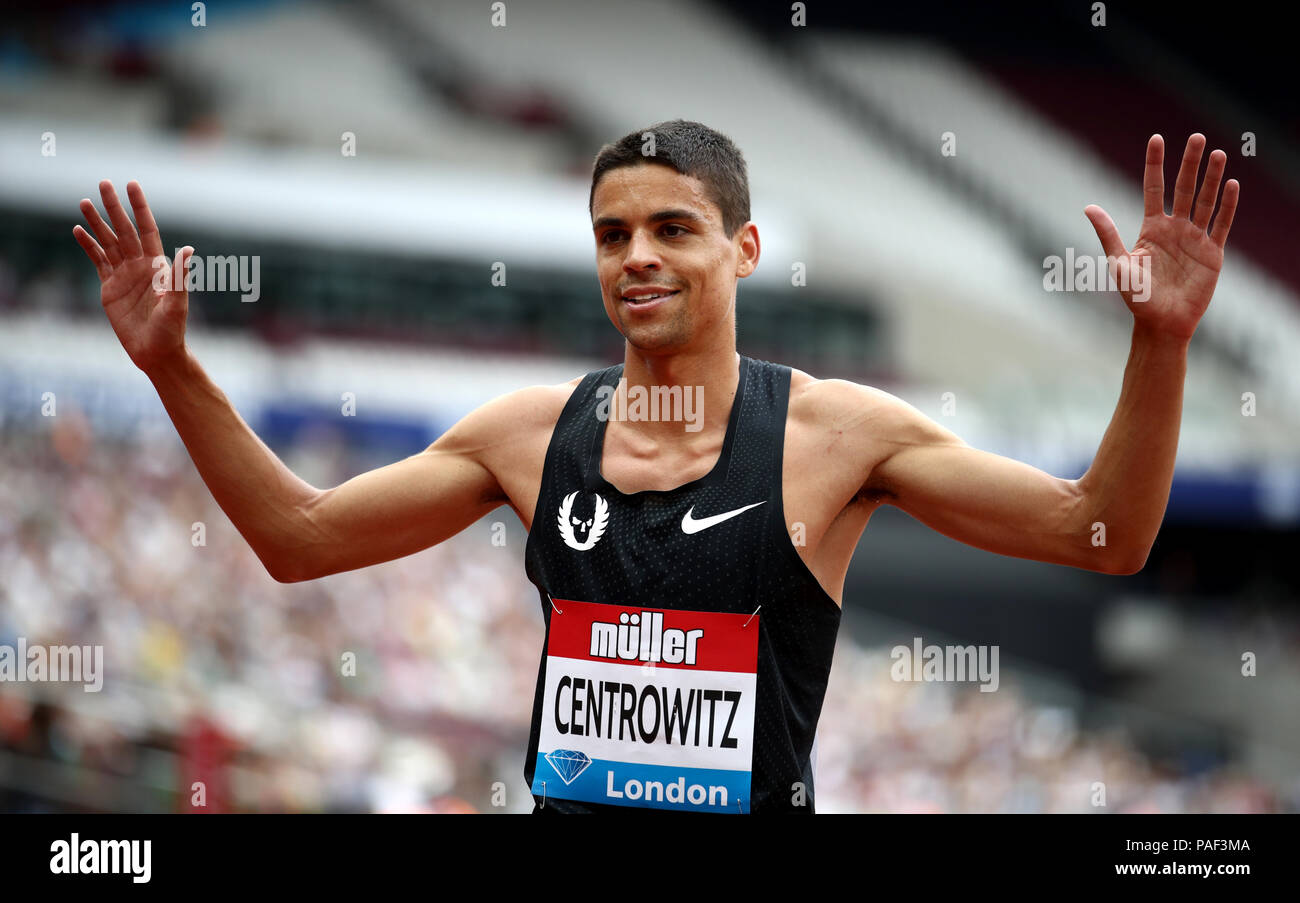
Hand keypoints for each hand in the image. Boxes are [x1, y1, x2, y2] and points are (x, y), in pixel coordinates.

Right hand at [73, 180, 192, 373]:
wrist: (155, 352)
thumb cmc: (171, 330)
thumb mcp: (177, 303)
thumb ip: (179, 277)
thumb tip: (188, 250)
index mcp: (158, 266)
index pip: (147, 229)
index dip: (139, 208)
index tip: (132, 185)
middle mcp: (141, 266)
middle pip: (124, 230)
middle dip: (114, 207)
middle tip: (103, 182)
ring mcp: (124, 275)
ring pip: (109, 242)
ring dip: (97, 223)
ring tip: (84, 201)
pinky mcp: (110, 287)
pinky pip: (98, 261)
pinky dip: (89, 246)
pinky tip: (78, 230)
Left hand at [1084, 133, 1238, 341]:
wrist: (1161, 324)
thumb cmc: (1136, 298)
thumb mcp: (1118, 264)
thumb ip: (1107, 234)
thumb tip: (1088, 207)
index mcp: (1151, 229)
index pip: (1154, 188)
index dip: (1155, 164)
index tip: (1156, 139)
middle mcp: (1175, 229)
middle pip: (1184, 188)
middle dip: (1191, 163)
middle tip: (1197, 137)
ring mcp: (1195, 239)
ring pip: (1206, 201)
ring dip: (1212, 178)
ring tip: (1219, 154)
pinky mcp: (1213, 253)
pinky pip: (1221, 224)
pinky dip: (1227, 206)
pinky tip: (1231, 185)